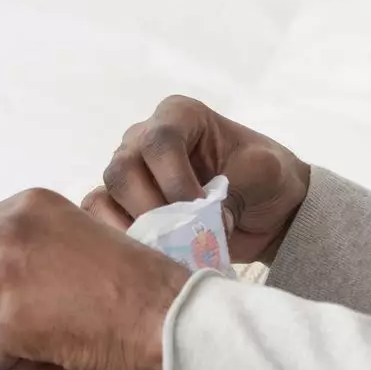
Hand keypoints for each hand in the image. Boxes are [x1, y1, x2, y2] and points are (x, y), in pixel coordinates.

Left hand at [0, 189, 192, 369]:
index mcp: (26, 205)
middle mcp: (10, 231)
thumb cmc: (134, 282)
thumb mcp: (75, 233)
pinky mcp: (16, 324)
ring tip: (10, 337)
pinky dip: (12, 361)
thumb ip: (27, 239)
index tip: (2, 285)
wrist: (169, 317)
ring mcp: (9, 277)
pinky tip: (45, 354)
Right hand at [81, 96, 309, 265]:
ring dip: (137, 227)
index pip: (159, 141)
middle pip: (123, 168)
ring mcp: (130, 170)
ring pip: (107, 195)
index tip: (203, 208)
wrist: (268, 211)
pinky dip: (120, 238)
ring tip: (170, 249)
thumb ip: (233, 190)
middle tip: (183, 235)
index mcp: (180, 116)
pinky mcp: (123, 203)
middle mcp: (144, 138)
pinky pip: (101, 216)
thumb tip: (206, 223)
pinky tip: (151, 253)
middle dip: (152, 208)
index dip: (175, 180)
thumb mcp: (264, 173)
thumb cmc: (267, 178)